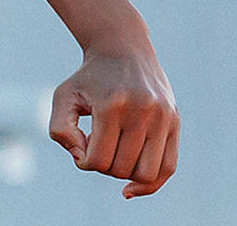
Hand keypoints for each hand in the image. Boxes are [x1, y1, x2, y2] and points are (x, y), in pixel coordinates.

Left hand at [49, 39, 178, 197]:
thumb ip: (61, 130)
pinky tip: (132, 186)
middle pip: (123, 168)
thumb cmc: (89, 78)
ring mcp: (163, 118)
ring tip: (115, 156)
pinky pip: (169, 167)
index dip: (84, 162)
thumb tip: (83, 159)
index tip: (80, 149)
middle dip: (105, 167)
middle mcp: (142, 112)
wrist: (123, 49)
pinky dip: (151, 182)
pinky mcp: (175, 122)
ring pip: (147, 173)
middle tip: (97, 148)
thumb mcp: (63, 97)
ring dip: (127, 175)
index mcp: (111, 106)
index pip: (98, 159)